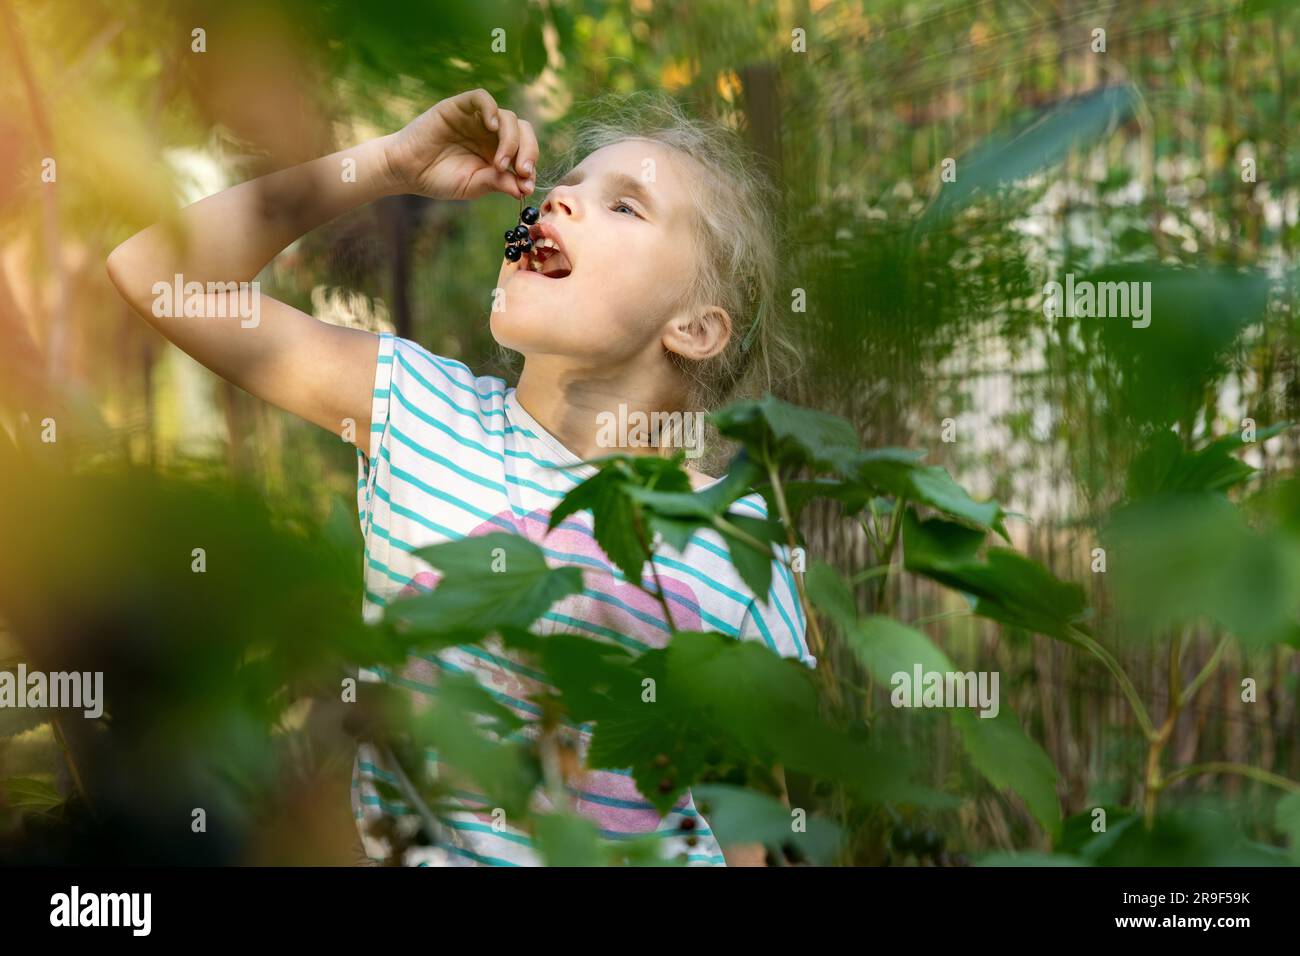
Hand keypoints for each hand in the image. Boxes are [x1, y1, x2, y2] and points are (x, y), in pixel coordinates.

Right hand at [382, 89, 537, 200]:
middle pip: (523, 132)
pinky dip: (491, 109)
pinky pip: (483, 98)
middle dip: (528, 152)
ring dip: (510, 140)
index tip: (527, 185)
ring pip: (508, 117)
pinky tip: (492, 127)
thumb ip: (497, 183)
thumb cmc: (439, 179)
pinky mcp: (461, 107)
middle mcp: (492, 134)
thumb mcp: (473, 185)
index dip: (531, 167)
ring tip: (499, 162)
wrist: (407, 170)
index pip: (526, 152)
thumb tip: (524, 188)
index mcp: (499, 152)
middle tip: (521, 171)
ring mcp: (478, 119)